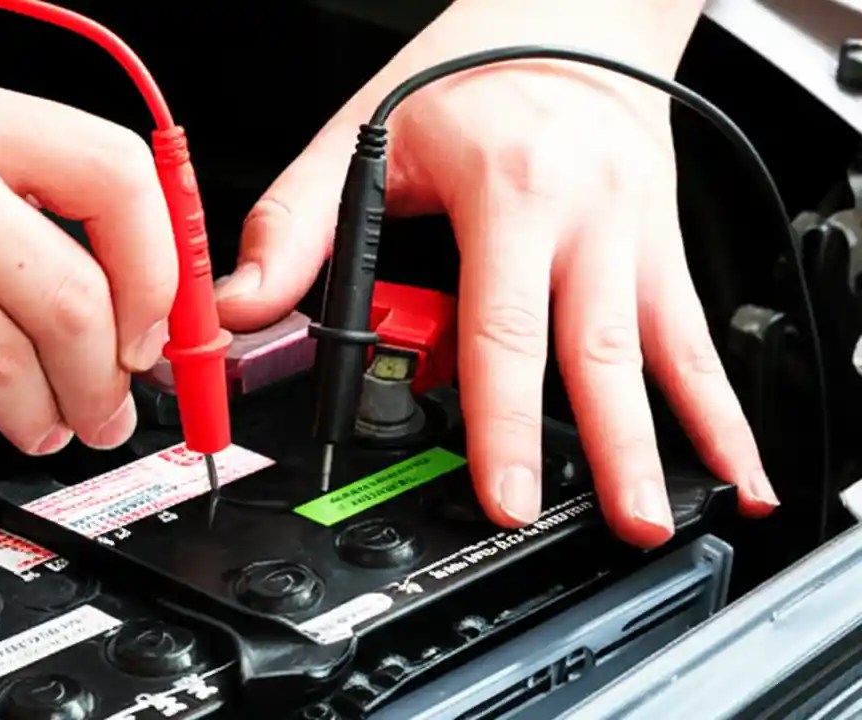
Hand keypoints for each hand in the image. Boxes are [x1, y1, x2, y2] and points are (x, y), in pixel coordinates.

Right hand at [0, 69, 176, 453]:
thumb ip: (3, 196)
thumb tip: (100, 296)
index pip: (113, 175)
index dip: (158, 266)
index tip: (150, 322)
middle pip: (69, 294)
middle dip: (107, 377)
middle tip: (106, 409)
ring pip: (1, 359)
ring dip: (37, 412)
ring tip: (39, 424)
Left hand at [216, 0, 777, 546]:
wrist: (576, 10)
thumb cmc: (474, 62)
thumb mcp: (366, 130)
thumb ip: (296, 224)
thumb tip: (239, 304)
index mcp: (510, 189)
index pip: (502, 327)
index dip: (503, 418)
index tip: (501, 489)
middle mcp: (587, 215)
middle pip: (596, 352)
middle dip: (606, 451)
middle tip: (614, 524)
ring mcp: (637, 234)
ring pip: (662, 351)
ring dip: (675, 440)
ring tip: (666, 511)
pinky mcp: (663, 246)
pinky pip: (695, 334)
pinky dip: (716, 404)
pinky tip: (733, 455)